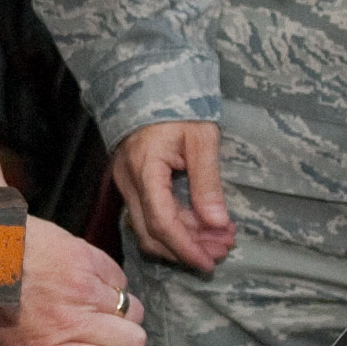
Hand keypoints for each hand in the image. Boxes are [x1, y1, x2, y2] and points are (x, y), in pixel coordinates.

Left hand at [0, 216, 147, 345]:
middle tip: (106, 330)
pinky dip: (110, 283)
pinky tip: (90, 280)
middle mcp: (73, 322)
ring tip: (95, 302)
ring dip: (119, 310)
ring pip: (133, 310)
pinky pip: (121, 280)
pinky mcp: (91, 259)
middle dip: (124, 340)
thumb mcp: (11, 345)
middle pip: (133, 342)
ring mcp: (86, 289)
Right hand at [112, 121, 234, 272]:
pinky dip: (173, 226)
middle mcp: (129, 181)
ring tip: (215, 241)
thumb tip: (217, 223)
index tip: (209, 262)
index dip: (186, 247)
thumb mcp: (202, 139)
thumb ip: (207, 182)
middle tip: (221, 251)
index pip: (162, 222)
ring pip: (147, 228)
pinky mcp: (132, 183)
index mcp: (145, 168)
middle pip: (151, 233)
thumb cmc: (180, 106)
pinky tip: (198, 227)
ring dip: (180, 240)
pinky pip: (147, 215)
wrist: (153, 83)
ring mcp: (126, 183)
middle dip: (186, 248)